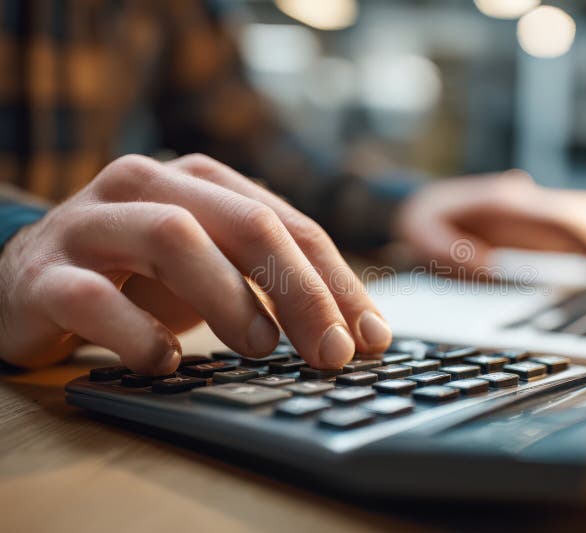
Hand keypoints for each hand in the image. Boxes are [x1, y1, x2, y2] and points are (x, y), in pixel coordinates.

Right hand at [0, 154, 391, 373]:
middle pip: (246, 224)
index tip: (370, 337)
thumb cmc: (140, 276)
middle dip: (302, 291)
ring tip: (261, 348)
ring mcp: (93, 224)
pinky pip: (94, 298)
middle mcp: (149, 185)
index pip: (288, 224)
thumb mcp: (214, 268)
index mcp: (202, 182)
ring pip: (174, 239)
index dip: (337, 281)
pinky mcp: (45, 274)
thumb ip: (273, 281)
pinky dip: (139, 335)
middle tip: (333, 352)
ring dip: (229, 299)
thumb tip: (355, 332)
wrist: (29, 279)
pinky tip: (167, 363)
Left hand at [394, 170, 585, 280]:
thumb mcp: (424, 235)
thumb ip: (452, 252)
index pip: (559, 222)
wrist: (417, 204)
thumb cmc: (420, 220)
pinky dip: (574, 261)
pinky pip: (555, 244)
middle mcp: (522, 204)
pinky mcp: (525, 230)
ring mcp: (526, 215)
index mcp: (503, 203)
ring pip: (567, 235)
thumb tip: (490, 269)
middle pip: (572, 228)